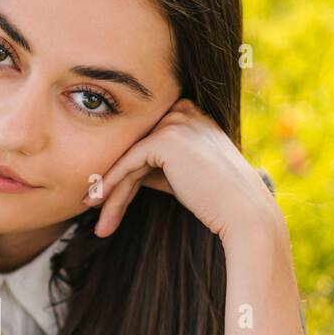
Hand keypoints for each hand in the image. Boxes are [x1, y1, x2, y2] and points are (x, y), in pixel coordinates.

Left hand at [82, 98, 281, 243]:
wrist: (243, 213)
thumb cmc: (215, 201)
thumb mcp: (180, 176)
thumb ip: (155, 166)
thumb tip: (119, 172)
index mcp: (190, 113)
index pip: (144, 141)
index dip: (120, 170)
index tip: (100, 197)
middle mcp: (183, 110)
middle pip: (134, 148)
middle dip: (111, 183)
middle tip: (90, 208)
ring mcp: (175, 121)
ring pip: (128, 158)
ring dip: (109, 193)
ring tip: (98, 225)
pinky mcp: (166, 138)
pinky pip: (128, 163)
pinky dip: (111, 185)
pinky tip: (99, 205)